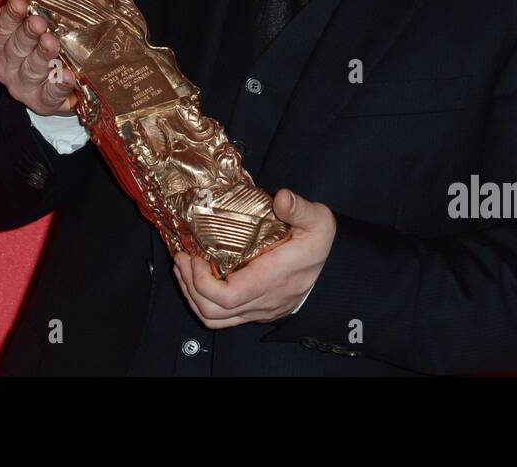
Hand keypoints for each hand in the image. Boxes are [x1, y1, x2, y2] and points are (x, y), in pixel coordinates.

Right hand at [0, 0, 78, 116]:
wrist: (61, 90)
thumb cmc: (46, 49)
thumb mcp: (42, 23)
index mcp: (3, 43)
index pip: (2, 27)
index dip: (9, 15)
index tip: (20, 2)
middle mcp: (7, 66)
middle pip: (14, 48)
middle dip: (26, 33)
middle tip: (39, 22)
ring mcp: (22, 87)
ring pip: (30, 70)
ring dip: (41, 56)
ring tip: (53, 43)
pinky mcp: (42, 103)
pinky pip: (50, 94)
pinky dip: (58, 85)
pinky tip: (68, 75)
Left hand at [172, 188, 335, 327]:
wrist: (335, 274)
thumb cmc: (322, 247)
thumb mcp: (319, 222)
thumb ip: (300, 208)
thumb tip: (282, 197)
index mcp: (271, 278)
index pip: (228, 296)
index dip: (200, 281)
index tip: (192, 256)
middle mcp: (262, 300)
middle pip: (212, 311)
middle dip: (188, 285)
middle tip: (181, 258)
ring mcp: (258, 310)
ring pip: (214, 318)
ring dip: (192, 295)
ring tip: (184, 268)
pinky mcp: (255, 312)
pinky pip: (222, 318)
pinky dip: (203, 301)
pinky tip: (198, 279)